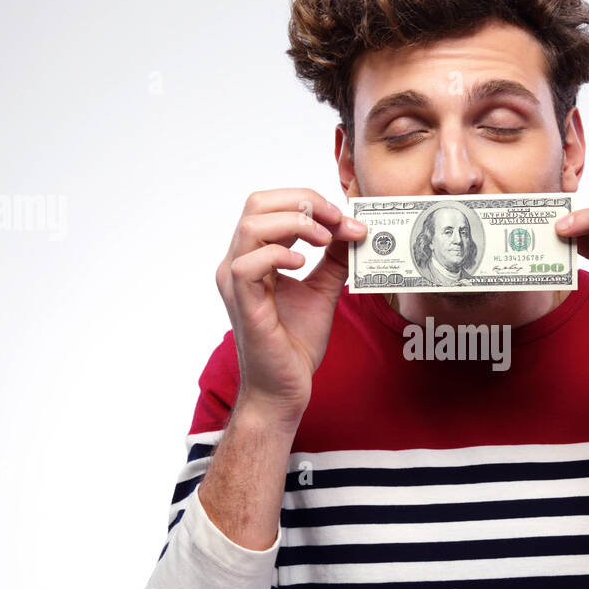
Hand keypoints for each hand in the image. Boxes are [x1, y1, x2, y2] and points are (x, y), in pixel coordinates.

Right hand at [215, 188, 366, 424]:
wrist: (285, 388)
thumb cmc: (296, 343)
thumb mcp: (322, 290)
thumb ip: (334, 258)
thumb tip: (353, 228)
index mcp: (253, 256)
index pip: (271, 204)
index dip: (309, 201)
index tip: (345, 218)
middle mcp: (237, 263)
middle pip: (257, 202)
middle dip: (304, 201)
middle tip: (337, 219)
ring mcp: (236, 282)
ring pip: (251, 225)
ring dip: (296, 223)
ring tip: (324, 239)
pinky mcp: (243, 303)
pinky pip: (248, 263)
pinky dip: (279, 253)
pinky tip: (303, 264)